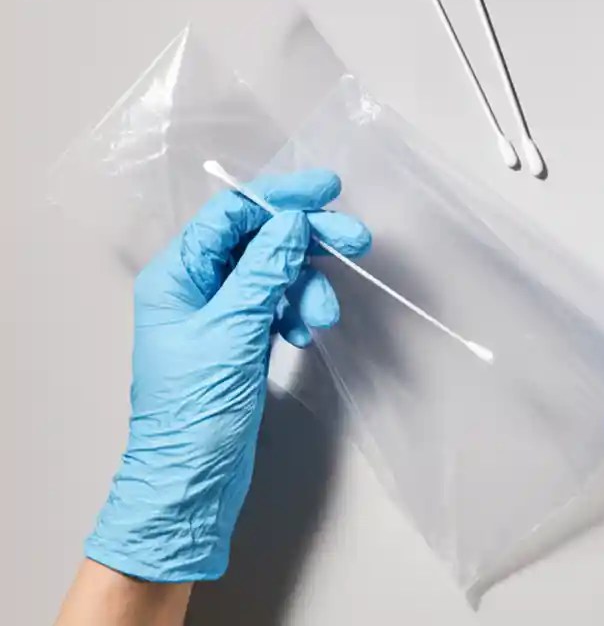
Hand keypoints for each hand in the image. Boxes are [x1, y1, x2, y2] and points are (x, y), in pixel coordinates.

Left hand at [85, 170, 370, 582]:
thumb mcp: (232, 331)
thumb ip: (263, 271)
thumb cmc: (195, 412)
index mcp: (176, 276)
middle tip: (357, 241)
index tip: (327, 190)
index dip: (280, 197)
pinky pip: (278, 306)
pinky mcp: (242, 340)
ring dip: (307, 287)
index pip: (231, 216)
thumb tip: (291, 222)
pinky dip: (297, 313)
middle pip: (260, 241)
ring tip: (322, 317)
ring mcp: (221, 314)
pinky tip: (303, 335)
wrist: (192, 482)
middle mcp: (196, 287)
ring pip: (276, 274)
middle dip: (308, 241)